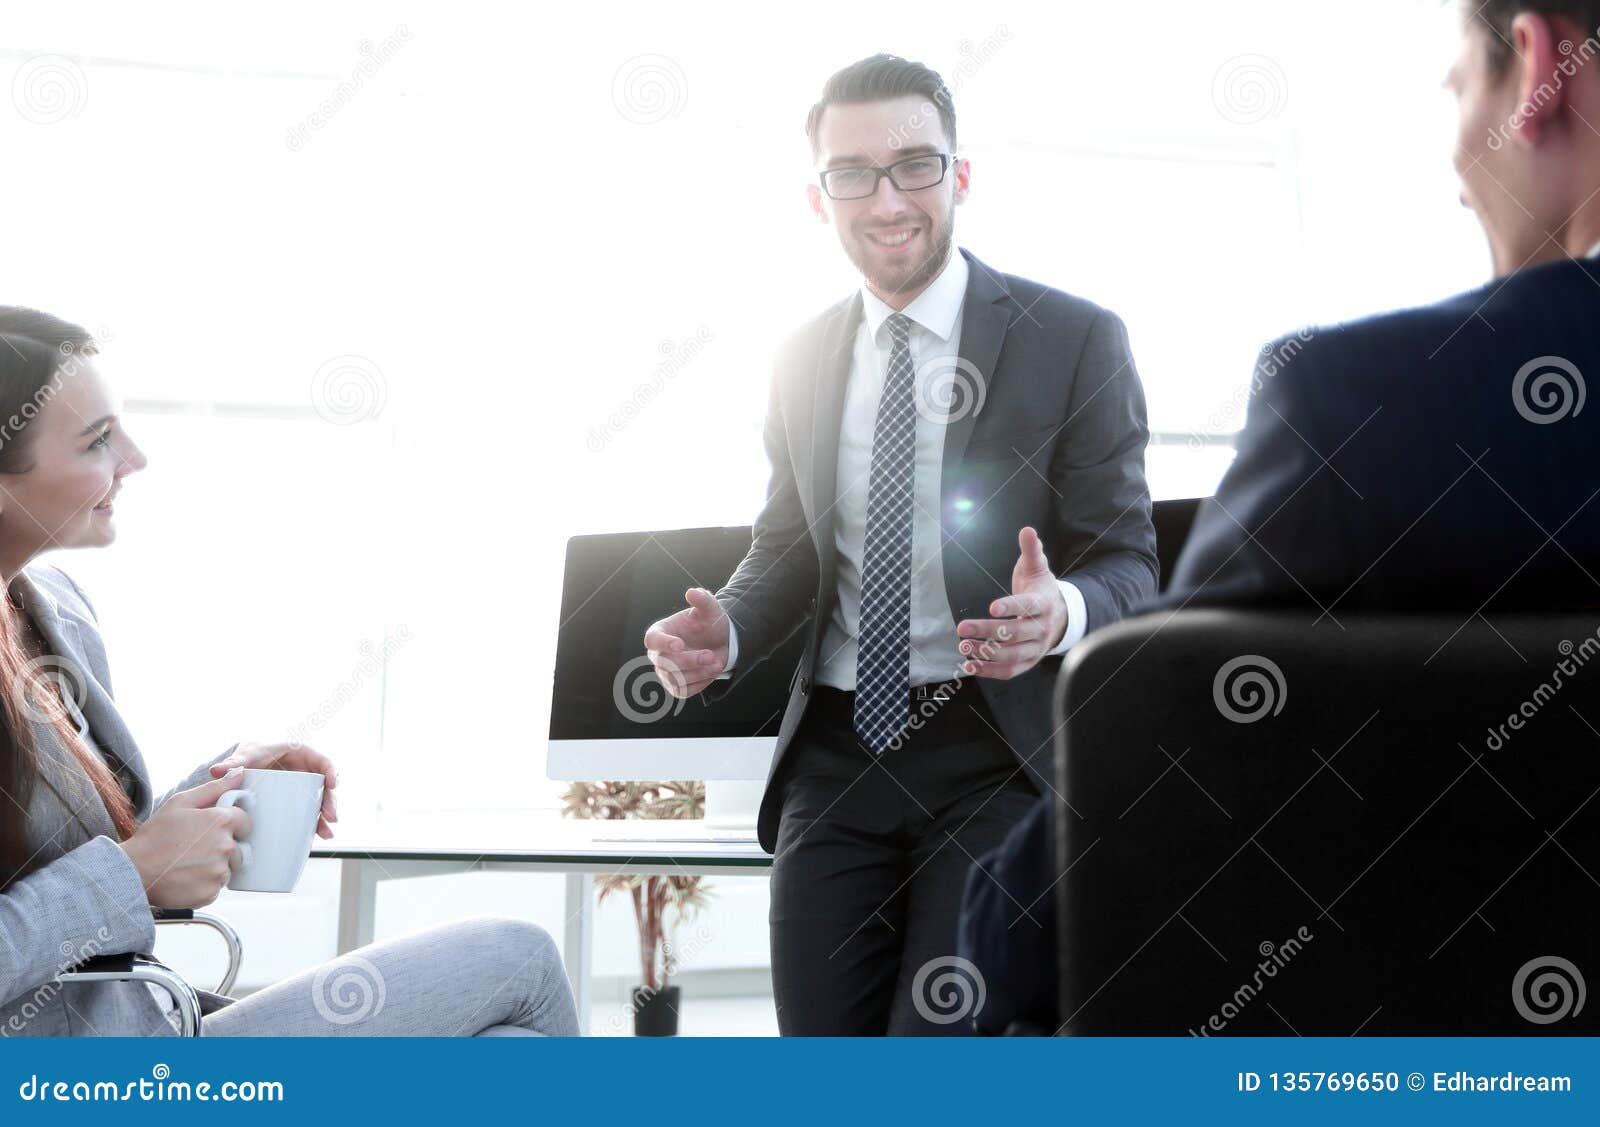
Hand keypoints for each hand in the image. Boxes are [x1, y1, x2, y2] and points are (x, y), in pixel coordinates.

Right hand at [119, 768, 251, 908]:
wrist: (132, 871)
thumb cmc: (154, 836)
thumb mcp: (180, 803)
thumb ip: (214, 788)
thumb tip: (239, 773)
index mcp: (220, 822)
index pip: (245, 821)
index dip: (231, 824)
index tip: (213, 830)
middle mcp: (225, 847)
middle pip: (239, 847)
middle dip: (224, 847)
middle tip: (196, 848)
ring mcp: (219, 872)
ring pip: (228, 868)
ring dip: (215, 866)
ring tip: (189, 863)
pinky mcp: (211, 892)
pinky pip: (216, 887)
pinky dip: (205, 884)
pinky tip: (186, 877)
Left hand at [209, 741, 337, 838]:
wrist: (242, 768)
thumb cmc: (248, 755)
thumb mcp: (245, 756)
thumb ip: (234, 762)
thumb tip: (217, 771)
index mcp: (300, 755)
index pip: (322, 762)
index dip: (332, 772)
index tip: (333, 785)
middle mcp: (305, 772)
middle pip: (324, 786)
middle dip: (330, 802)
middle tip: (331, 817)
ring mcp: (302, 788)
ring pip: (320, 802)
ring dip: (325, 817)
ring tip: (326, 833)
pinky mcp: (296, 802)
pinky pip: (309, 812)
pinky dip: (314, 824)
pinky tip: (317, 837)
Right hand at [641, 587, 729, 698]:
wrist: (720, 642)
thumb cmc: (709, 623)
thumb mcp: (710, 609)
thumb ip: (702, 600)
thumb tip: (692, 592)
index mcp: (660, 632)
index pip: (652, 640)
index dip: (663, 643)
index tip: (680, 644)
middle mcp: (657, 654)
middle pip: (665, 663)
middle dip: (690, 660)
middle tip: (711, 655)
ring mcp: (665, 672)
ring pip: (675, 679)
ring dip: (698, 673)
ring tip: (716, 664)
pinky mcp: (675, 686)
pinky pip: (683, 691)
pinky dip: (699, 683)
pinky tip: (711, 672)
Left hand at [955, 526, 1068, 680]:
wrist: (1059, 614)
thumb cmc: (1040, 588)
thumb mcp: (1037, 567)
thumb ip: (1031, 550)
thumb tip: (1027, 530)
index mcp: (1044, 603)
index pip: (1028, 607)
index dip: (1011, 607)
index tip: (992, 607)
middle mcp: (1042, 628)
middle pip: (1015, 633)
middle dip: (988, 631)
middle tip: (963, 627)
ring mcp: (1036, 647)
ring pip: (1012, 655)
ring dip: (986, 654)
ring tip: (963, 646)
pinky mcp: (1028, 661)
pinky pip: (1010, 671)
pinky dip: (990, 671)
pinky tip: (970, 666)